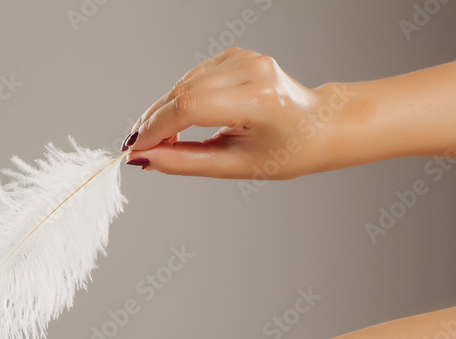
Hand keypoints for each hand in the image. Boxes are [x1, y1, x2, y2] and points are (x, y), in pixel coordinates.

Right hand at [124, 47, 340, 179]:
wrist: (319, 124)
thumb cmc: (286, 151)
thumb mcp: (236, 166)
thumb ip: (186, 162)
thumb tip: (145, 159)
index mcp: (259, 101)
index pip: (190, 108)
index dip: (156, 130)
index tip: (135, 151)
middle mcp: (252, 71)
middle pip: (182, 93)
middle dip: (153, 123)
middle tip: (138, 149)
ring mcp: (244, 57)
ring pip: (183, 84)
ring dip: (162, 112)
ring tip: (156, 141)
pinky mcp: (236, 55)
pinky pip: (193, 78)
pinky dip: (177, 100)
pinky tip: (175, 122)